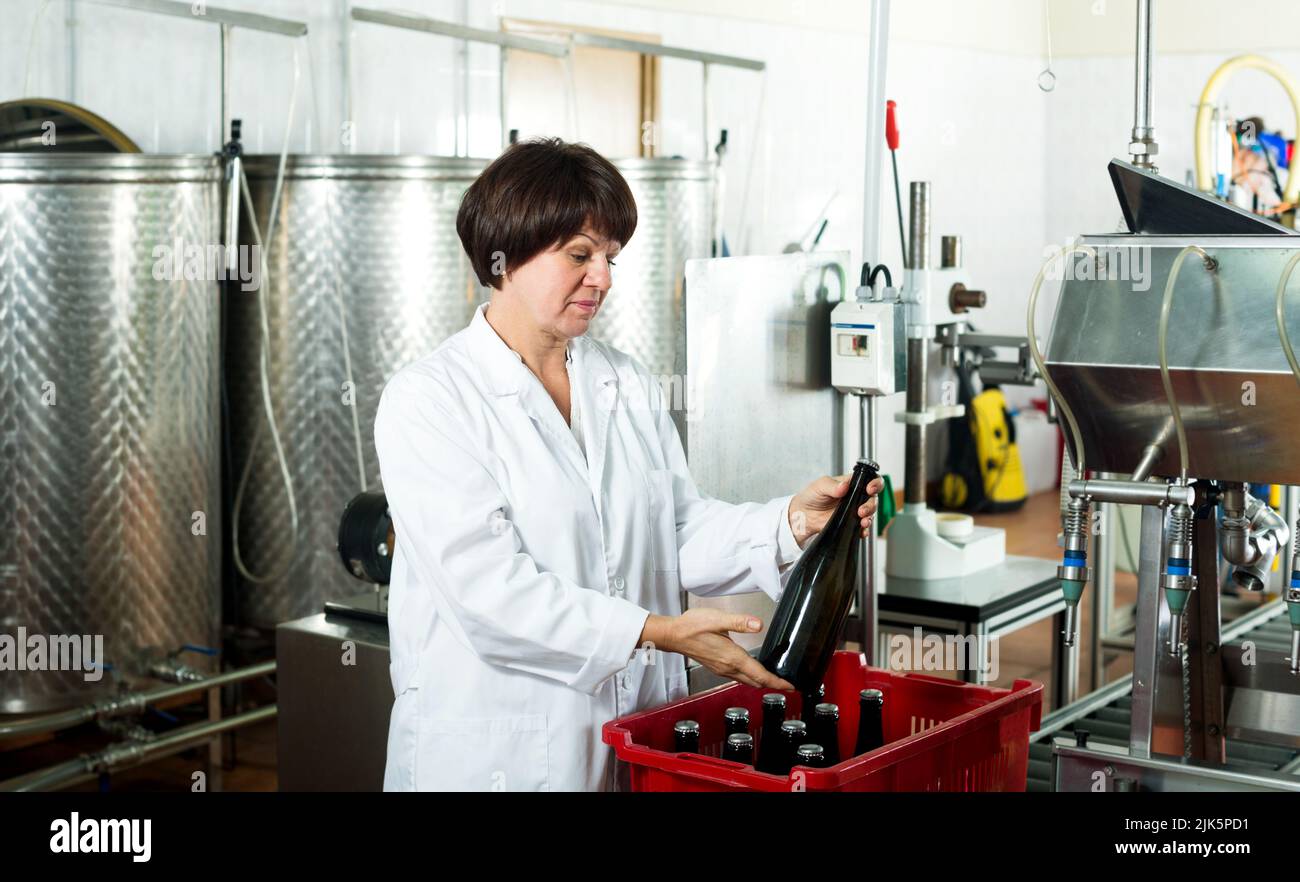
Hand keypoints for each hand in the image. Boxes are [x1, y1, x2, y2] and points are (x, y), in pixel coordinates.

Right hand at [639, 608, 794, 690]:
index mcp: (732, 657)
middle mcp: (728, 667)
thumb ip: (739, 622)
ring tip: (774, 678)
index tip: (791, 686)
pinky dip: (750, 677)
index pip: (760, 675)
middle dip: (773, 684)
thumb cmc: (692, 627)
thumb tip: (759, 624)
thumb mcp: (717, 619)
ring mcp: (722, 669)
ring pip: (747, 681)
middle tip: (788, 684)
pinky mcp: (717, 667)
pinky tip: (752, 670)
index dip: (777, 682)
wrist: (673, 635)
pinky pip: (738, 677)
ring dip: (761, 682)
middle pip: (756, 682)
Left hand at [788, 474, 884, 546]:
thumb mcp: (819, 486)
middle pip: (873, 498)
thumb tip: (843, 486)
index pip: (870, 479)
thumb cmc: (811, 496)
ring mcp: (854, 510)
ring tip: (862, 521)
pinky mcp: (851, 523)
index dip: (875, 483)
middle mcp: (855, 496)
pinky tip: (861, 531)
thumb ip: (832, 485)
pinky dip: (864, 530)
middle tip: (861, 510)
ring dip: (869, 517)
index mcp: (851, 483)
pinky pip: (863, 528)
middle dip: (871, 505)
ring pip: (870, 513)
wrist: (803, 515)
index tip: (870, 488)